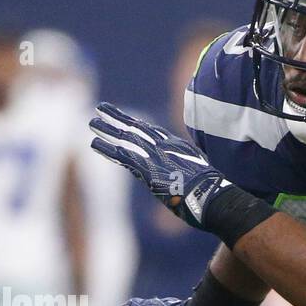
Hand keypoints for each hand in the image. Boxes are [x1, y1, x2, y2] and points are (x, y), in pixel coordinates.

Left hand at [89, 102, 232, 229]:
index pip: (154, 132)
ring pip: (127, 138)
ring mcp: (156, 156)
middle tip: (101, 108)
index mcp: (179, 147)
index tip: (127, 119)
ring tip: (92, 122)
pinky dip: (109, 149)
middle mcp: (166, 147)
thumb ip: (195, 172)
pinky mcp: (148, 169)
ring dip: (108, 130)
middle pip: (137, 128)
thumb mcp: (205, 175)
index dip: (138, 124)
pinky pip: (123, 156)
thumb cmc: (214, 192)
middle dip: (119, 118)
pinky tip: (95, 143)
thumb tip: (197, 179)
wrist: (214, 197)